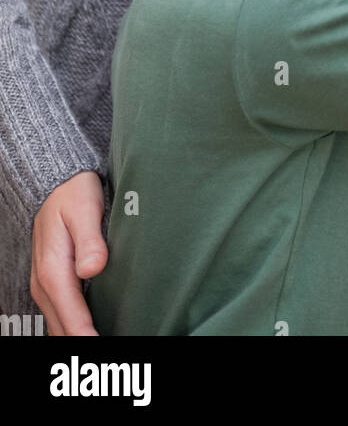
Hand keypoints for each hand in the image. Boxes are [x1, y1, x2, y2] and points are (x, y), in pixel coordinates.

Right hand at [31, 170, 106, 335]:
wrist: (57, 183)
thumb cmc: (73, 193)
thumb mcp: (85, 208)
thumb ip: (89, 239)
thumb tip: (92, 269)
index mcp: (53, 271)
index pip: (72, 317)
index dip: (87, 337)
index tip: (104, 347)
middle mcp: (44, 284)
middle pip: (63, 329)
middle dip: (83, 343)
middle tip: (114, 352)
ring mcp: (46, 286)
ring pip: (60, 326)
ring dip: (78, 337)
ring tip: (105, 345)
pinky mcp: (53, 283)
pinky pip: (61, 315)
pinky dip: (74, 328)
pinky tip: (95, 331)